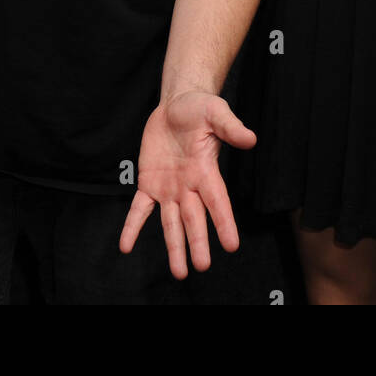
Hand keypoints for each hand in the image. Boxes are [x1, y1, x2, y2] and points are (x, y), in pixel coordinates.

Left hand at [119, 91, 256, 278]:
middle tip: (202, 266)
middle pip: (194, 218)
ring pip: (171, 223)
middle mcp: (189, 186)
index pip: (217, 201)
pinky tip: (125, 246)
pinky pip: (140, 209)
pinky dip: (132, 227)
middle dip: (197, 242)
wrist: (177, 103)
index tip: (231, 245)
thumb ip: (231, 127)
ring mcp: (169, 188)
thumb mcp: (216, 112)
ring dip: (174, 247)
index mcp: (206, 171)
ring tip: (179, 272)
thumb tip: (250, 139)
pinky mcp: (149, 183)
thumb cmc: (200, 108)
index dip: (224, 222)